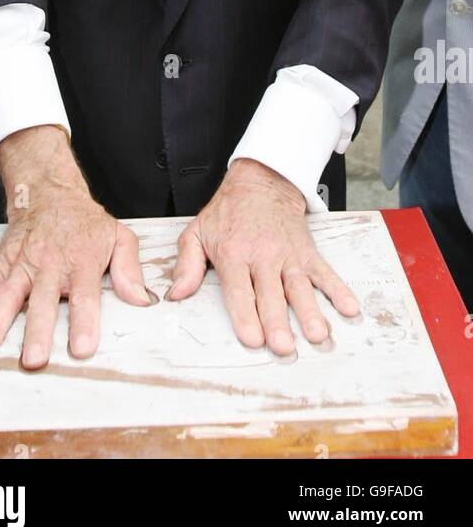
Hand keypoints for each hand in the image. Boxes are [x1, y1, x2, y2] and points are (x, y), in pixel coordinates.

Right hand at [0, 125, 156, 366]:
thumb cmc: (86, 223)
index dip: (84, 322)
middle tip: (33, 359)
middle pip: (42, 301)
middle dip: (37, 331)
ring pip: (7, 295)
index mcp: (81, 263)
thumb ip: (130, 269)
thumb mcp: (118, 237)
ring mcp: (23, 265)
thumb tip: (141, 299)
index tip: (81, 349)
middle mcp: (50, 266)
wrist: (50, 191)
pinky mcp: (3, 262)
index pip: (85, 296)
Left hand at [166, 158, 359, 354]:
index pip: (240, 290)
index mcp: (233, 254)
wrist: (261, 180)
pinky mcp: (306, 252)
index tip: (252, 338)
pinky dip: (338, 290)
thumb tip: (177, 294)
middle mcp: (263, 256)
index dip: (246, 315)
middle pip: (271, 294)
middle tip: (284, 346)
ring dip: (310, 311)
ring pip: (300, 287)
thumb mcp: (197, 231)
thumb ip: (186, 264)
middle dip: (278, 322)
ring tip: (318, 334)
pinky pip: (324, 272)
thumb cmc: (228, 211)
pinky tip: (348, 308)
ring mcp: (288, 255)